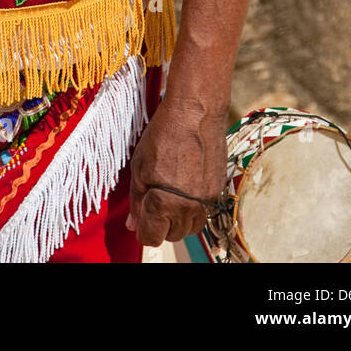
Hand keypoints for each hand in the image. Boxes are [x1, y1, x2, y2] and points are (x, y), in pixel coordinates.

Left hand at [127, 94, 227, 246]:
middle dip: (160, 224)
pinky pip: (204, 210)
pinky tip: (185, 185)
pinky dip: (193, 206)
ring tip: (169, 194)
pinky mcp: (218, 189)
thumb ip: (137, 201)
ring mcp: (206, 200)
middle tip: (153, 201)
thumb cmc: (163, 134)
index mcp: (164, 203)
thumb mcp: (139, 167)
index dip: (143, 229)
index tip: (140, 219)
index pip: (152, 237)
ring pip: (190, 227)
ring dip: (178, 219)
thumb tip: (132, 225)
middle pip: (172, 235)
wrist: (195, 113)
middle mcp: (188, 207)